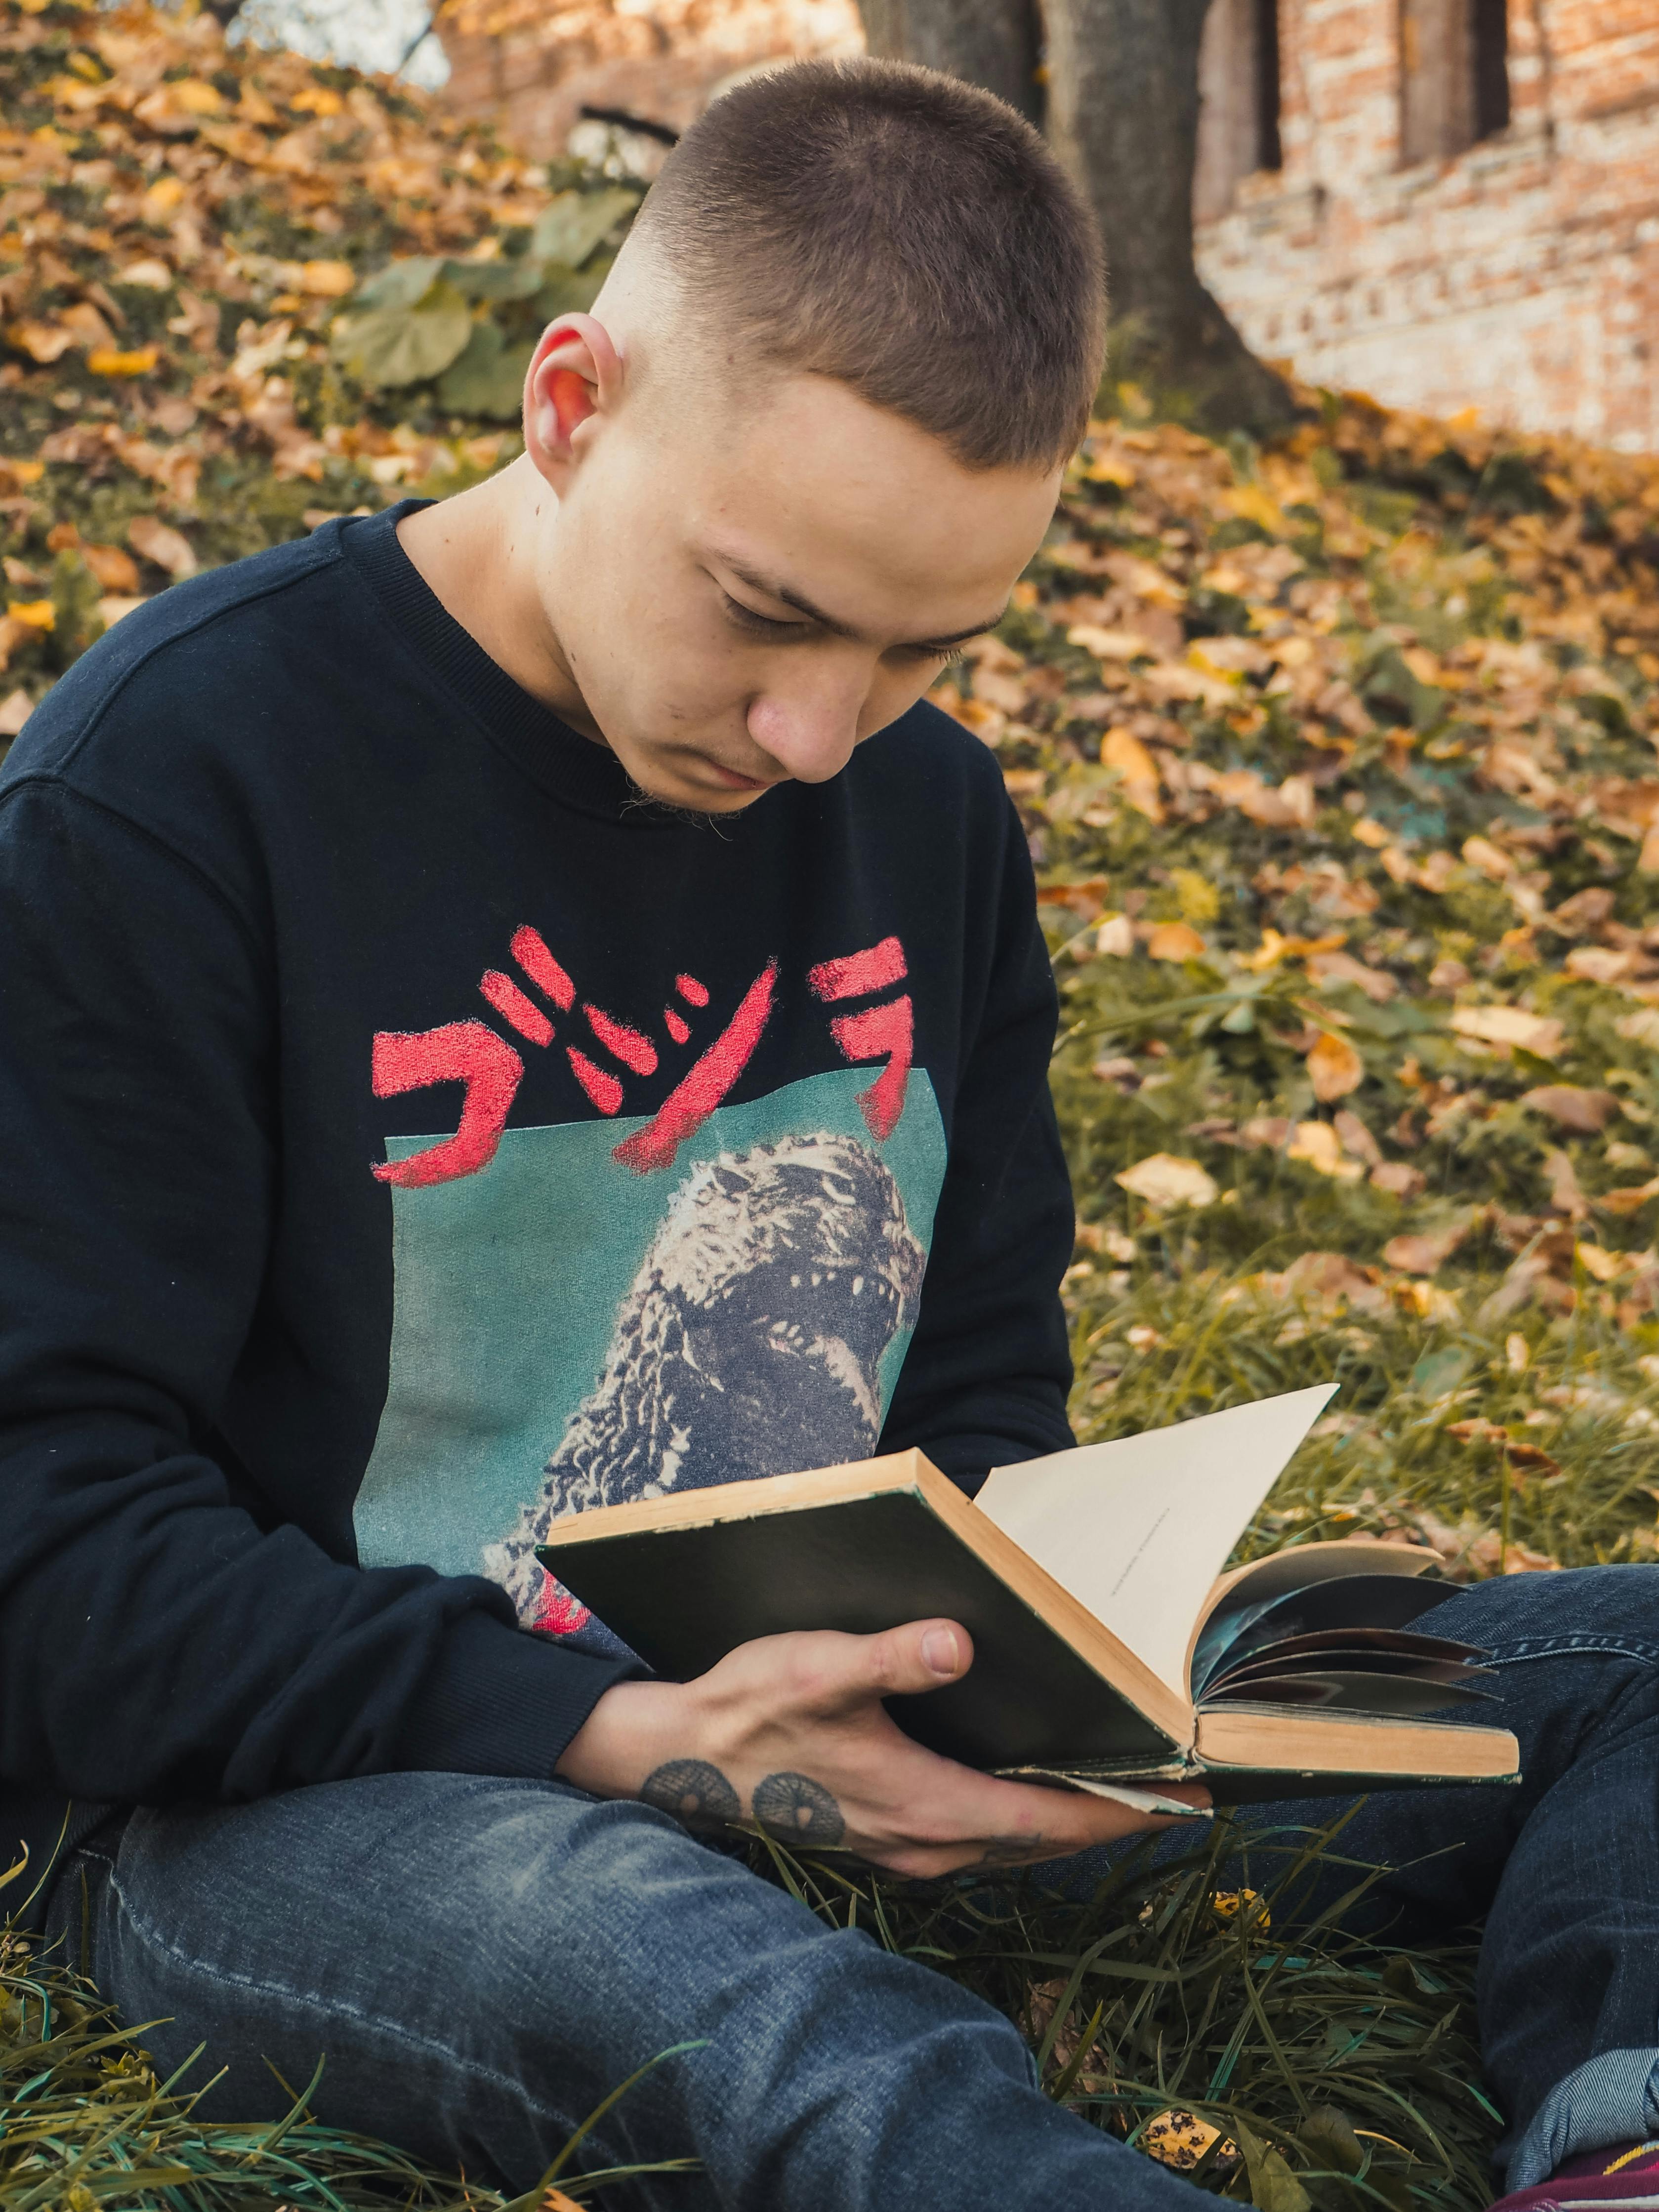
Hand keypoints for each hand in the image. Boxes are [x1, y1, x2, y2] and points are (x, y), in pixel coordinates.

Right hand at [554, 1618, 1208, 1877]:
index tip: (1182, 1802)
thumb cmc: (750, 1707)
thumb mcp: (819, 1667)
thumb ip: (891, 1658)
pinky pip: (975, 1840)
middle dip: (1106, 1819)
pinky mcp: (880, 1836)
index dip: (1118, 1811)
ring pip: (1008, 1846)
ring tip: (1116, 1790)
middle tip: (1172, 1794)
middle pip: (1039, 1842)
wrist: (678, 1757)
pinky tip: (1024, 1788)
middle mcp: (920, 1841)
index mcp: (921, 1805)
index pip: (1046, 1820)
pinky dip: (1017, 1822)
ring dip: (1062, 1823)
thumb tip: (960, 1643)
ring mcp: (898, 1846)